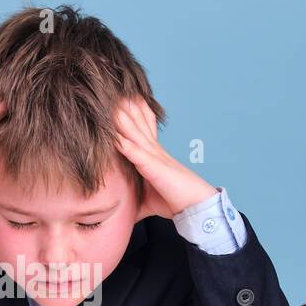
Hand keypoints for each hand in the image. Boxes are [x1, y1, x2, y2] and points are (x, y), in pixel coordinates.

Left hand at [112, 97, 216, 220]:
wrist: (196, 206)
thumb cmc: (174, 201)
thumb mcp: (147, 201)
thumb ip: (132, 202)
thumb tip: (119, 213)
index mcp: (153, 156)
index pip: (139, 131)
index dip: (129, 115)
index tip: (117, 102)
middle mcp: (154, 152)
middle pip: (136, 125)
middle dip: (124, 109)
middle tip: (110, 92)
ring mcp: (155, 158)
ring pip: (135, 134)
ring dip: (122, 120)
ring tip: (109, 104)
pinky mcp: (155, 168)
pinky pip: (137, 154)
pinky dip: (125, 144)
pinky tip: (114, 137)